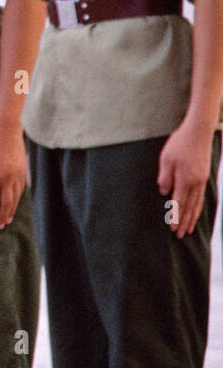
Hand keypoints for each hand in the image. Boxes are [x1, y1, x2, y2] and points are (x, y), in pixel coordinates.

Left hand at [0, 118, 27, 229]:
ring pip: (15, 198)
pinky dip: (18, 199)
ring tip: (9, 219)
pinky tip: (15, 204)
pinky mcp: (23, 171)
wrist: (6, 130)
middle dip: (3, 216)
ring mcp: (17, 175)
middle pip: (6, 203)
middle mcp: (7, 179)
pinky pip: (20, 190)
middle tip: (1, 226)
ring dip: (12, 210)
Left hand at [158, 120, 214, 238]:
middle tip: (180, 235)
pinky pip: (201, 197)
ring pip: (197, 204)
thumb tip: (164, 193)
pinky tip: (195, 212)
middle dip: (184, 222)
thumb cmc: (179, 144)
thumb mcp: (166, 159)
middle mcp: (196, 183)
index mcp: (185, 179)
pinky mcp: (204, 176)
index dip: (175, 216)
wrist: (199, 132)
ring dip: (192, 218)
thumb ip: (165, 177)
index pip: (179, 203)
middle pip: (190, 207)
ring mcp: (202, 180)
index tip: (172, 228)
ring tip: (188, 229)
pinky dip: (198, 207)